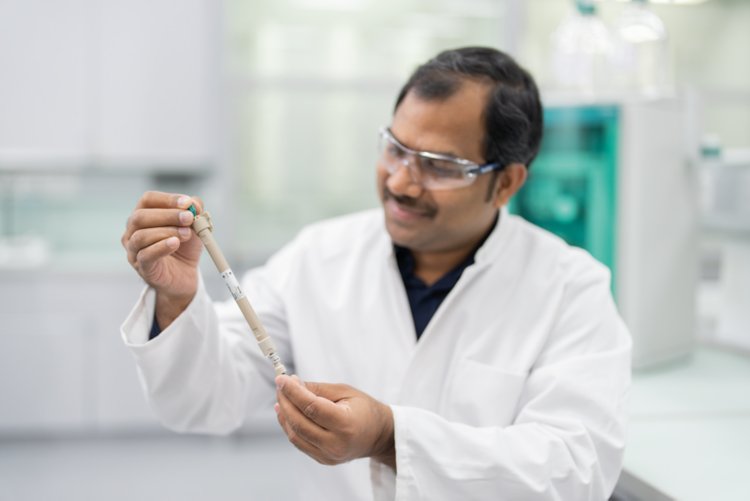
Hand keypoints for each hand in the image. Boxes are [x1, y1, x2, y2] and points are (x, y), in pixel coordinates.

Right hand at [121, 191, 203, 327]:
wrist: (185, 276)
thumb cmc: (184, 248)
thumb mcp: (193, 227)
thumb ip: (195, 212)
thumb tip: (194, 203)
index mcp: (145, 215)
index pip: (148, 200)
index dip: (167, 199)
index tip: (187, 203)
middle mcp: (133, 230)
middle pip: (141, 216)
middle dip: (168, 215)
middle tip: (189, 218)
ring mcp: (134, 249)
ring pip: (141, 236)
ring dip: (167, 232)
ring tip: (186, 234)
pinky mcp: (141, 266)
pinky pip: (145, 255)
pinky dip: (161, 247)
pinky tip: (175, 243)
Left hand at [274, 375, 395, 469]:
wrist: (378, 435)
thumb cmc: (364, 409)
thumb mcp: (345, 391)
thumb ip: (318, 389)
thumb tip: (293, 384)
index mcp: (345, 424)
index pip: (311, 407)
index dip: (293, 392)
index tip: (282, 379)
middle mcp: (336, 444)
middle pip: (299, 422)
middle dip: (286, 401)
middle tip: (281, 384)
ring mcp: (328, 455)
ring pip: (295, 435)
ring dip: (284, 414)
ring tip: (281, 397)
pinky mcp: (322, 459)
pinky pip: (299, 442)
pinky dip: (289, 426)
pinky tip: (286, 412)